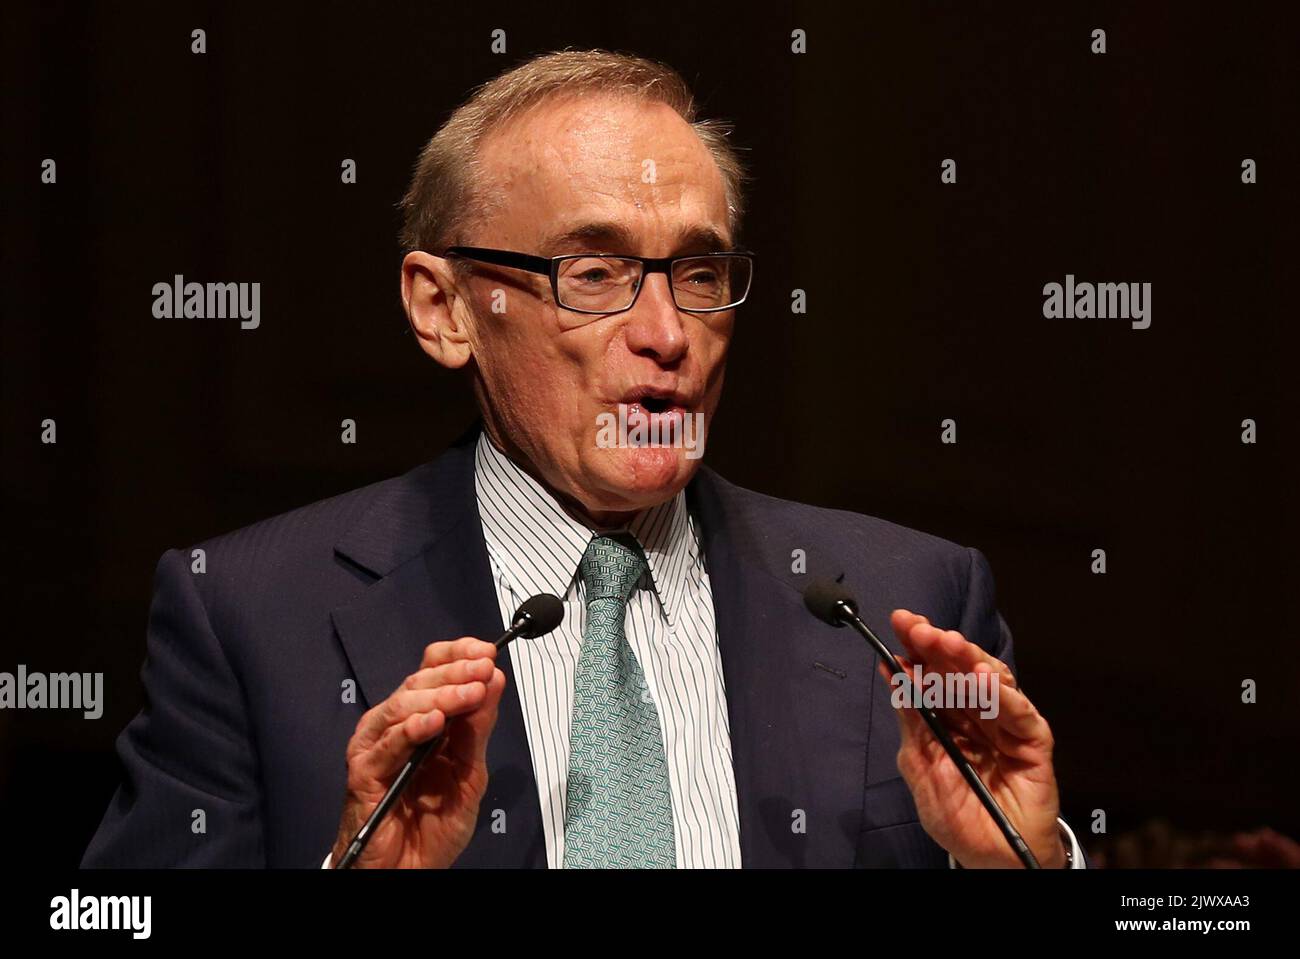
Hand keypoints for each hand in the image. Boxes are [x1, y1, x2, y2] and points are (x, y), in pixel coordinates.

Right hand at [330, 637, 505, 867]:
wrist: (409, 871)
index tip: (487, 652)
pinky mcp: (363, 772)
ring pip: (403, 705)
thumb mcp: (469, 773)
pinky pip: (386, 744)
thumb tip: (493, 680)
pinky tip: (434, 723)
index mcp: (421, 718)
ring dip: (441, 696)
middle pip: (420, 681)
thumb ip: (477, 730)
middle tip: (484, 669)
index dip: (457, 654)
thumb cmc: (433, 825)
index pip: (432, 668)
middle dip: (456, 672)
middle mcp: (395, 725)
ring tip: (470, 693)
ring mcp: (376, 746)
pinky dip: (412, 729)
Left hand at [879, 610, 1066, 868]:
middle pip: (958, 667)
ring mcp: (1005, 723)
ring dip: (967, 658)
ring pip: (989, 679)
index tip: (900, 622)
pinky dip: (1002, 694)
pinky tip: (984, 679)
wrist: (994, 858)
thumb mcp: (922, 768)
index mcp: (947, 716)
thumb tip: (891, 675)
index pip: (931, 671)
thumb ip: (911, 723)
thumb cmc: (959, 816)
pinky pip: (1018, 712)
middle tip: (920, 629)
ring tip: (948, 643)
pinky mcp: (1032, 740)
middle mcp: (976, 712)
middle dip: (938, 644)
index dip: (917, 645)